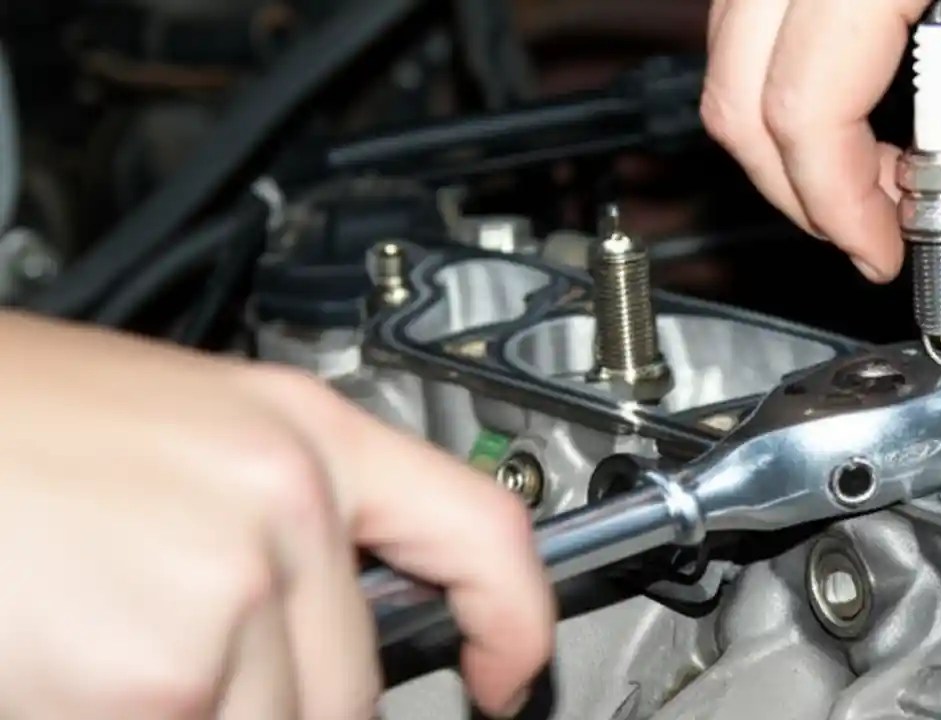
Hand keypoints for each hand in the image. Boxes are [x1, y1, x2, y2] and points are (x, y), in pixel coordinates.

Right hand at [0, 312, 552, 718]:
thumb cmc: (0, 428)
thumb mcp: (174, 441)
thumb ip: (267, 520)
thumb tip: (319, 613)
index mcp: (296, 433)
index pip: (481, 529)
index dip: (515, 618)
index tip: (507, 671)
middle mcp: (281, 505)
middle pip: (354, 685)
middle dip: (279, 712)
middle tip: (187, 679)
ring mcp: (223, 595)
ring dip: (197, 718)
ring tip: (104, 650)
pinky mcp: (155, 680)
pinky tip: (73, 672)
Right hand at [701, 0, 940, 281]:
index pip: (804, 108)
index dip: (838, 205)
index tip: (884, 254)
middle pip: (737, 97)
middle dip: (800, 191)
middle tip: (877, 231)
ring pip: (729, 59)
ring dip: (790, 138)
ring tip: (880, 171)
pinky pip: (750, 22)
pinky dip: (789, 78)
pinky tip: (861, 99)